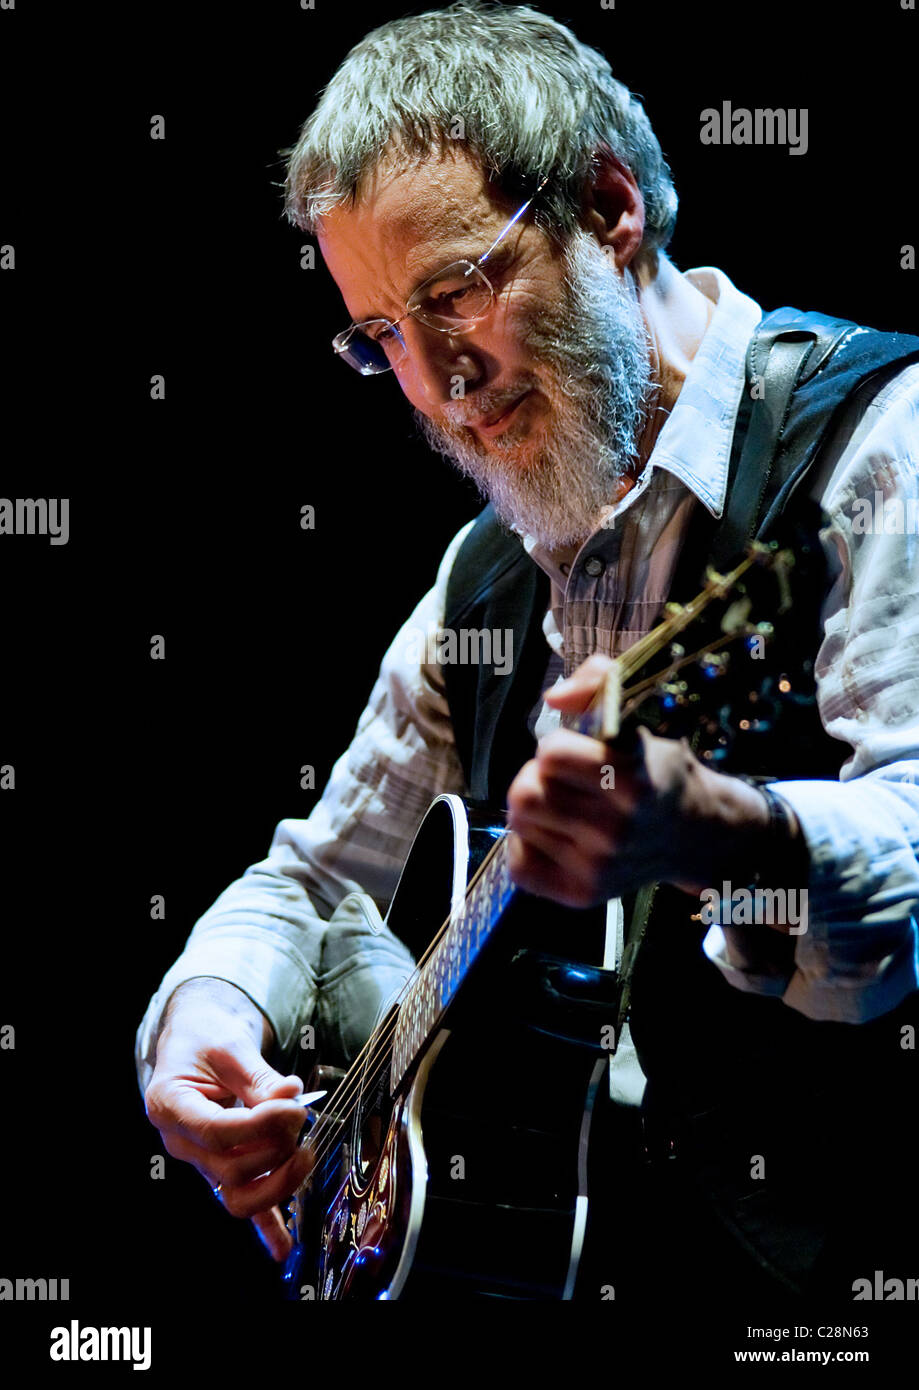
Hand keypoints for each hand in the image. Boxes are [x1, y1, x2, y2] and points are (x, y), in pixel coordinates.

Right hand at [143, 979, 314, 1260]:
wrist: (194, 1041)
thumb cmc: (206, 1038)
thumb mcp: (231, 1046)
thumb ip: (262, 1077)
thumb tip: (293, 1097)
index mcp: (170, 1105)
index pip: (216, 1132)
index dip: (262, 1125)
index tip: (294, 1106)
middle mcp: (181, 1142)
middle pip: (230, 1168)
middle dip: (276, 1146)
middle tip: (301, 1115)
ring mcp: (200, 1161)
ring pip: (236, 1194)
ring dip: (278, 1181)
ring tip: (306, 1154)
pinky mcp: (222, 1167)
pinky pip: (244, 1203)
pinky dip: (266, 1226)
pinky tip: (284, 1247)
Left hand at [505, 653, 770, 907]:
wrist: (696, 835)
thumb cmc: (656, 768)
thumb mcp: (641, 716)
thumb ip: (598, 681)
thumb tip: (553, 698)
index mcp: (633, 779)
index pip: (551, 754)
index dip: (557, 746)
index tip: (577, 751)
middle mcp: (617, 827)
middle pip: (525, 792)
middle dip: (538, 777)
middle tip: (563, 780)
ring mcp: (600, 866)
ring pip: (520, 823)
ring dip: (535, 808)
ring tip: (564, 805)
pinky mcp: (584, 894)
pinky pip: (519, 865)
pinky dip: (527, 847)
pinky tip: (556, 835)